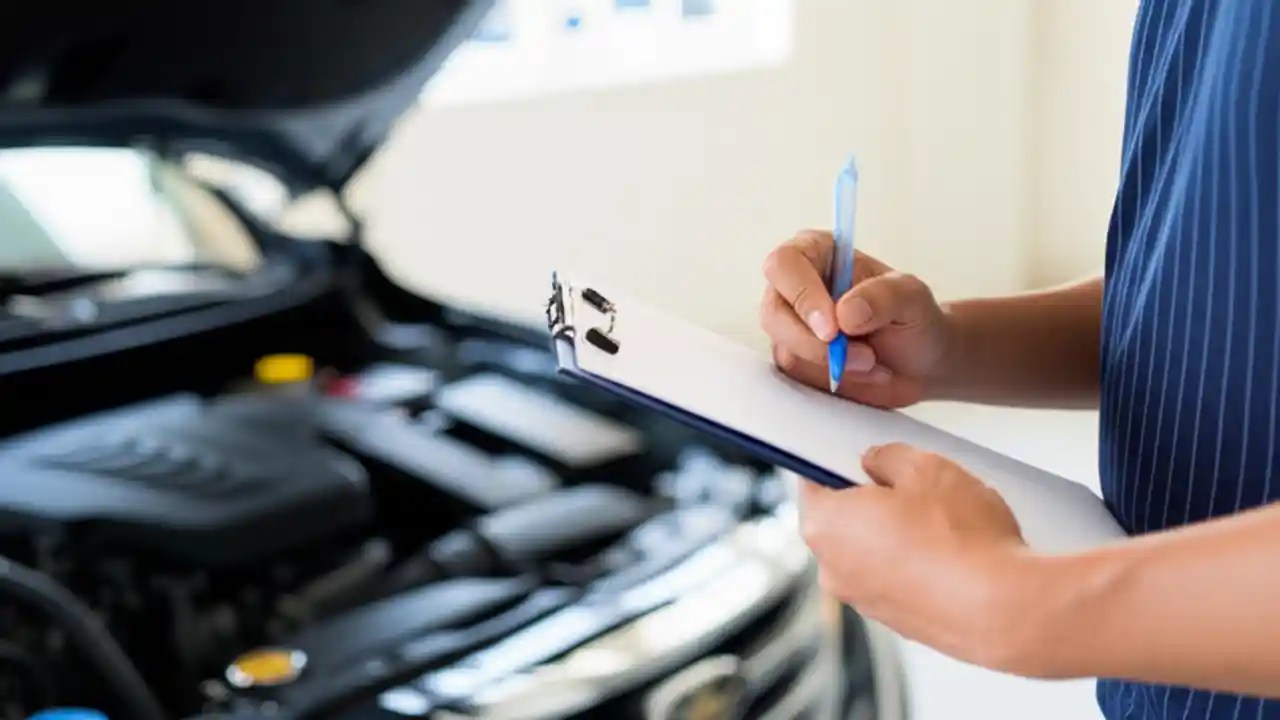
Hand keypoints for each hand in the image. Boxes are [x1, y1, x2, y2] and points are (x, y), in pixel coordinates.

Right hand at [760, 230, 952, 407]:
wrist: (920, 362)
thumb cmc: (913, 319)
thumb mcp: (912, 299)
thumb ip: (884, 297)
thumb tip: (845, 313)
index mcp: (817, 254)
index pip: (785, 265)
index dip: (802, 295)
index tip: (832, 329)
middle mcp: (795, 287)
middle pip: (773, 314)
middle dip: (815, 343)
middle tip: (863, 356)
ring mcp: (790, 326)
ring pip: (786, 349)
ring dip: (832, 365)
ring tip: (874, 362)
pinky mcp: (795, 359)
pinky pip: (798, 376)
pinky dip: (834, 379)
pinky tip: (864, 373)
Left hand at [797, 443, 1031, 669]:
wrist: (1005, 609)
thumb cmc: (962, 540)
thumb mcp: (925, 466)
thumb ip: (887, 456)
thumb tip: (877, 462)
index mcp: (824, 525)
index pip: (811, 480)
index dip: (835, 462)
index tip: (855, 455)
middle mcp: (832, 568)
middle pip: (840, 518)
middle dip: (871, 498)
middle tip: (911, 484)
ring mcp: (862, 599)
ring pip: (869, 549)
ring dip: (895, 532)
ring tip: (940, 521)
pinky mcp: (894, 620)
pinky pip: (893, 577)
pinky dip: (913, 563)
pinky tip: (949, 551)